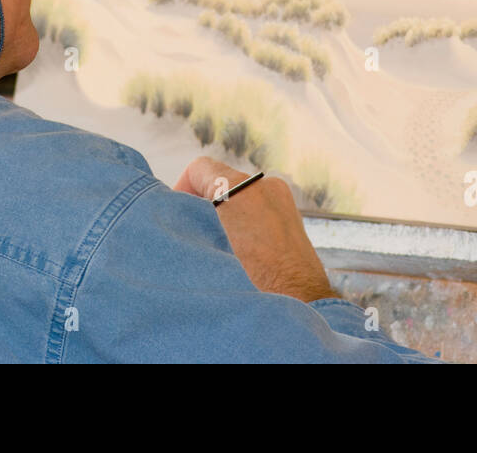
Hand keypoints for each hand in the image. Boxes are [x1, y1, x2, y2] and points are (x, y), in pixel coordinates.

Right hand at [174, 156, 338, 302]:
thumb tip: (178, 212)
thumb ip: (191, 221)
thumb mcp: (205, 250)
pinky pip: (258, 209)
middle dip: (203, 204)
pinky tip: (238, 253)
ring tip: (217, 249)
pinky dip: (243, 223)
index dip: (181, 188)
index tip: (178, 214)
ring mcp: (282, 200)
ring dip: (224, 215)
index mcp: (241, 189)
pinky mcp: (291, 218)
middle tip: (194, 235)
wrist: (299, 307)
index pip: (199, 168)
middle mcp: (264, 186)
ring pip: (239, 197)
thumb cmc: (251, 285)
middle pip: (220, 181)